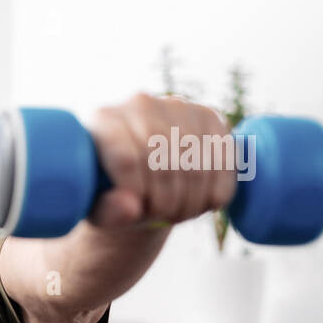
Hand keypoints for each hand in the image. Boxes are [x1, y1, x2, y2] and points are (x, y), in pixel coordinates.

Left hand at [86, 91, 237, 230]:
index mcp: (103, 120)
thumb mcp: (99, 208)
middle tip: (161, 218)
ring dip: (191, 201)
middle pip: (164, 162)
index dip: (138, 194)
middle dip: (166, 202)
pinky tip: (203, 203)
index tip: (139, 211)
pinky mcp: (209, 116)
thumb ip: (108, 211)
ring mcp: (178, 106)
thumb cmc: (111, 193)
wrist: (141, 173)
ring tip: (178, 214)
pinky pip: (224, 161)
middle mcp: (140, 104)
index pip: (127, 158)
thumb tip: (131, 208)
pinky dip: (217, 192)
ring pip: (196, 164)